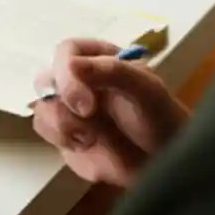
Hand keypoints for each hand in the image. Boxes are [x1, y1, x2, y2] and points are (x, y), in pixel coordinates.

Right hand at [31, 39, 189, 186]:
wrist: (170, 161)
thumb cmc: (162, 118)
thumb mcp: (147, 90)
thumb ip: (113, 72)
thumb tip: (71, 64)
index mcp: (97, 59)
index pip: (66, 53)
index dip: (66, 76)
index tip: (85, 106)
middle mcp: (77, 82)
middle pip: (45, 84)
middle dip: (62, 110)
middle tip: (87, 133)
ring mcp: (68, 112)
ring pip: (43, 116)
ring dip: (68, 132)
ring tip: (99, 142)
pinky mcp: (66, 140)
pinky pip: (54, 142)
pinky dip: (78, 151)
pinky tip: (100, 154)